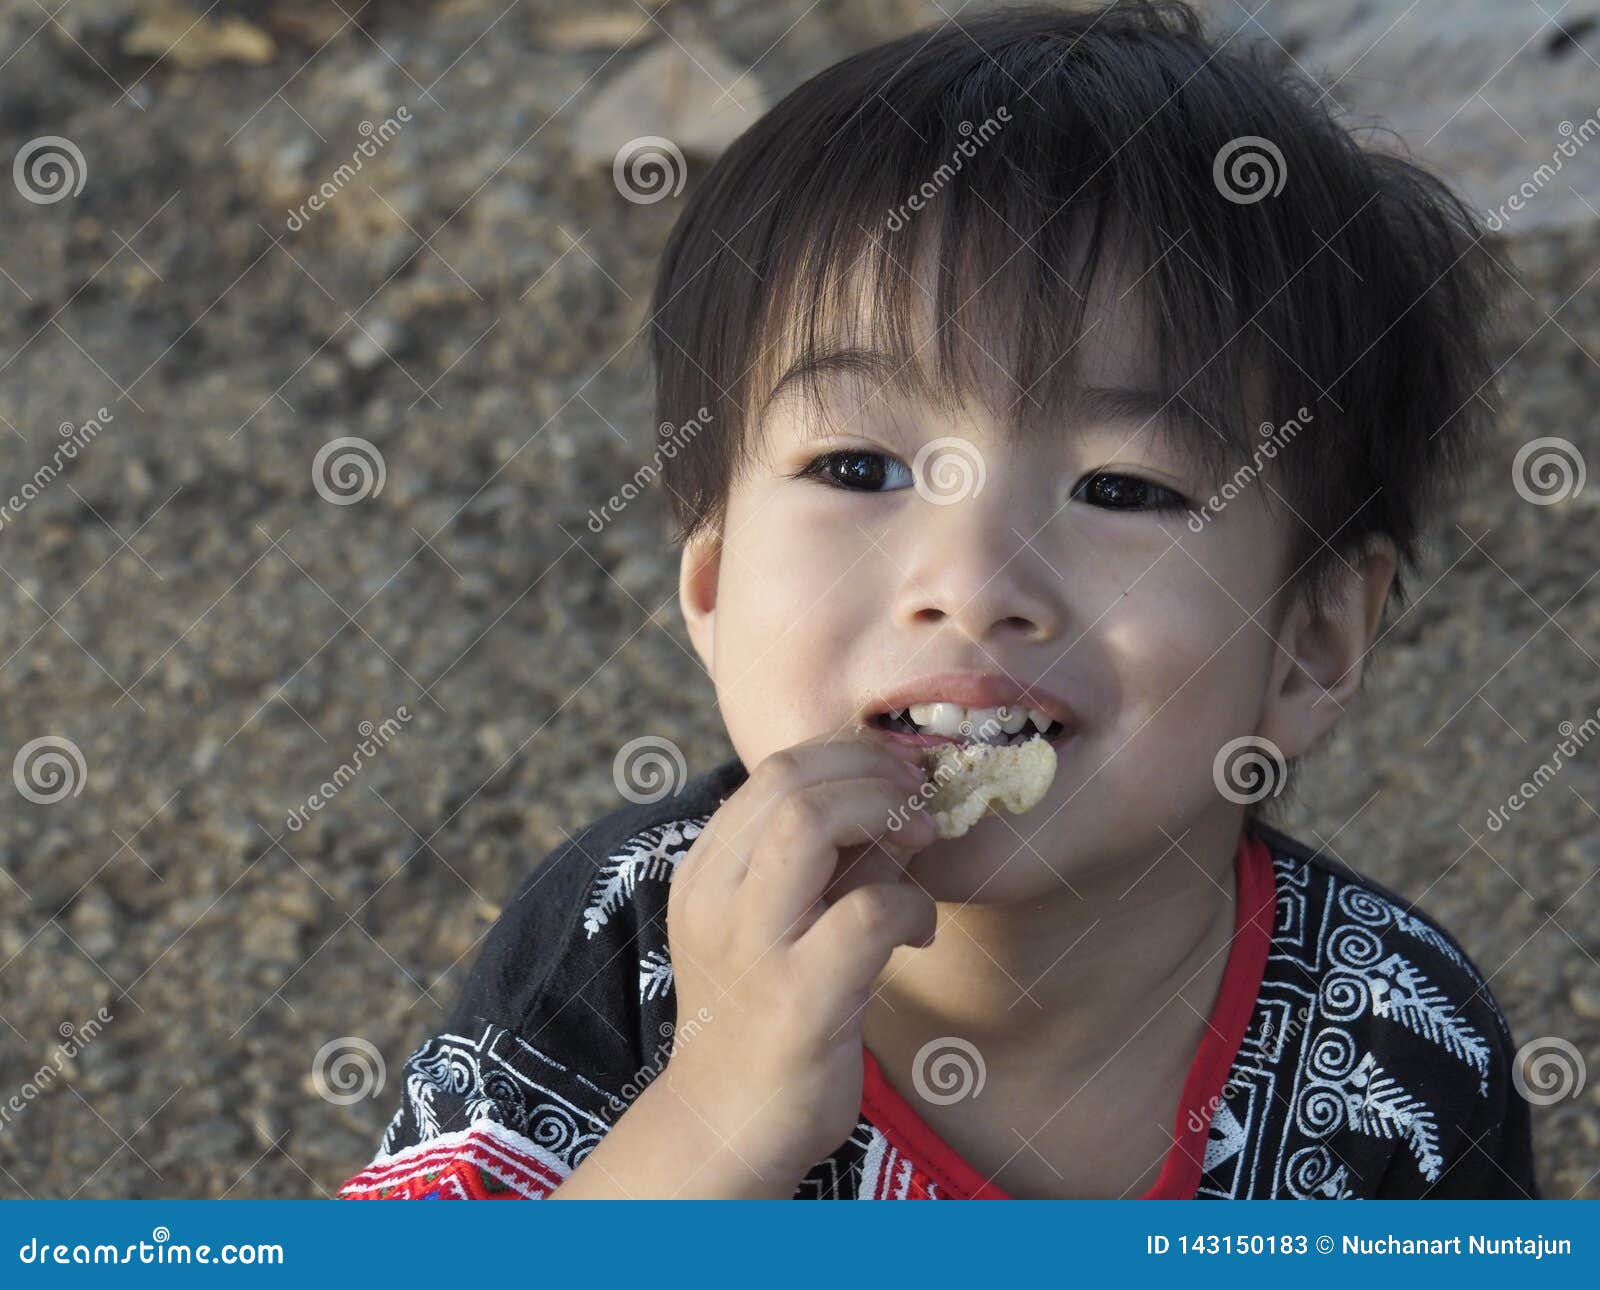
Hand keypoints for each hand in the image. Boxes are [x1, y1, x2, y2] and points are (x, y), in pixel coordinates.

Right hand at [658, 731, 938, 1193]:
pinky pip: (870, 911)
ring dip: (885, 814)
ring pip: (813, 824)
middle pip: (789, 780)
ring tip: (920, 841)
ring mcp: (750, 948)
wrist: (728, 1127)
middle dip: (871, 772)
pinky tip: (920, 931)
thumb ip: (815, 863)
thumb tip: (893, 797)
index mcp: (704, 871)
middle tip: (918, 798)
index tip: (894, 774)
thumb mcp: (768, 922)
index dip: (848, 755)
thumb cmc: (764, 1014)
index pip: (773, 771)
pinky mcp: (798, 1001)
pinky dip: (913, 904)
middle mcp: (714, 899)